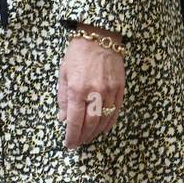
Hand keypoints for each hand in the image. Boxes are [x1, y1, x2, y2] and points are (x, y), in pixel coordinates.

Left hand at [56, 22, 125, 148]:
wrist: (99, 38)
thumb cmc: (77, 55)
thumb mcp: (63, 73)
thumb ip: (63, 98)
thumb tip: (63, 119)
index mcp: (77, 89)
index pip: (74, 120)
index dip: (71, 135)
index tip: (69, 144)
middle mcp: (94, 92)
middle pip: (90, 124)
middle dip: (83, 137)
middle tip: (78, 143)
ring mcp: (109, 92)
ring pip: (104, 121)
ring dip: (96, 133)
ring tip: (88, 138)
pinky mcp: (120, 90)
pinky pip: (116, 112)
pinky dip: (109, 124)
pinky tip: (103, 129)